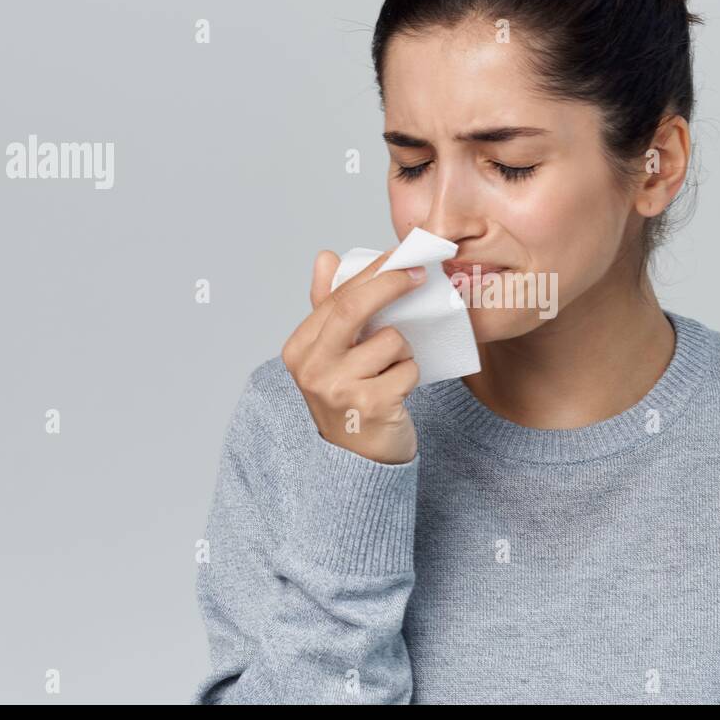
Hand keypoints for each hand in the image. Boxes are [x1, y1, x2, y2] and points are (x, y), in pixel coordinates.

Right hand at [281, 248, 425, 464]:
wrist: (358, 462)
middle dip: (391, 284)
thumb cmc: (349, 400)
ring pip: (392, 341)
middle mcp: (312, 368)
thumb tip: (325, 257)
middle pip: (355, 309)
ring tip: (390, 372)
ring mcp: (338, 389)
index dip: (372, 273)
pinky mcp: (370, 406)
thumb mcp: (332, 354)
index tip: (400, 257)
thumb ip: (328, 306)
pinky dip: (410, 376)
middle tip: (420, 274)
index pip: (337, 297)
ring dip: (403, 352)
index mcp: (299, 348)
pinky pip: (408, 369)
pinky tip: (396, 393)